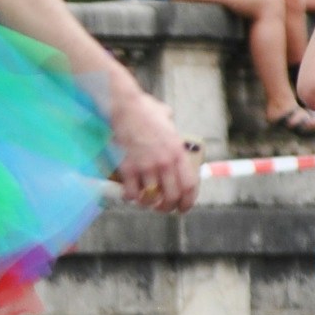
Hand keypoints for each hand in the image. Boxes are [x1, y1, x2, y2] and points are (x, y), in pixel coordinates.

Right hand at [106, 82, 198, 212]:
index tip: (183, 207)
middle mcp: (165, 161)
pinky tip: (130, 195)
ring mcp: (146, 165)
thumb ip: (170, 126)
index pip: (190, 184)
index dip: (188, 201)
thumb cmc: (144, 109)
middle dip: (168, 207)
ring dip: (148, 204)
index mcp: (177, 151)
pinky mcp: (128, 166)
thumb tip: (169, 124)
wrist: (124, 106)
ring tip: (146, 203)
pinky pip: (131, 192)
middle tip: (163, 208)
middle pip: (172, 196)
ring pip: (151, 198)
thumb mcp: (166, 118)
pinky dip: (130, 197)